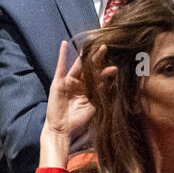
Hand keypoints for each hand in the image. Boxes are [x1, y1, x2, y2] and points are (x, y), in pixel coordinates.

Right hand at [41, 41, 100, 165]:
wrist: (62, 128)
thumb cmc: (78, 120)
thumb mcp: (93, 106)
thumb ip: (100, 95)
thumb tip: (111, 84)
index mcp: (88, 90)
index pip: (98, 78)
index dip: (105, 72)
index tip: (115, 67)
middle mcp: (79, 84)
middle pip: (89, 68)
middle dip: (97, 58)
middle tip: (105, 47)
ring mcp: (68, 82)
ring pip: (77, 66)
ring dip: (83, 55)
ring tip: (91, 45)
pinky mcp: (58, 82)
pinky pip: (60, 66)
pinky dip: (61, 55)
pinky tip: (64, 44)